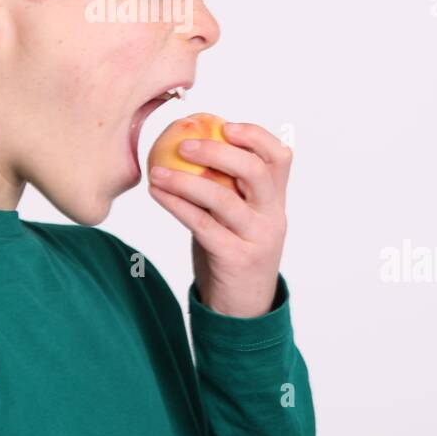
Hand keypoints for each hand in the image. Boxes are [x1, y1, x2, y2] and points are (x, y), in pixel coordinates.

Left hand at [148, 121, 291, 317]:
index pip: (279, 157)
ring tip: (157, 170)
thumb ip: (229, 186)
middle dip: (217, 152)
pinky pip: (202, 225)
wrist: (244, 311)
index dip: (256, 136)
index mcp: (276, 201)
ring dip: (185, 180)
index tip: (225, 125)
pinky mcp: (235, 259)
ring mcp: (256, 238)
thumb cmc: (235, 252)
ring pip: (223, 199)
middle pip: (255, 171)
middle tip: (183, 144)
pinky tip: (157, 193)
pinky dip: (177, 205)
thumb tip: (192, 142)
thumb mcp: (241, 217)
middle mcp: (272, 217)